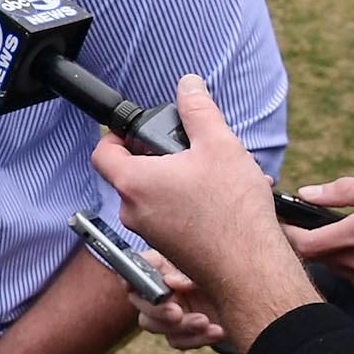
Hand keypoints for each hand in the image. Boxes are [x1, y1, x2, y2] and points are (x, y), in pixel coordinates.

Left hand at [91, 75, 319, 353]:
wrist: (250, 269)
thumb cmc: (232, 210)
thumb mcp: (219, 144)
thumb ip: (199, 110)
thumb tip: (188, 85)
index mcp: (134, 182)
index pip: (103, 152)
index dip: (115, 135)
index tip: (135, 130)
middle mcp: (132, 211)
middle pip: (133, 173)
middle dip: (162, 157)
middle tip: (192, 150)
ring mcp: (149, 234)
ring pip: (157, 195)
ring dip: (183, 181)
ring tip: (219, 176)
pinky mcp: (169, 249)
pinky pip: (171, 216)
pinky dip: (191, 204)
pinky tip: (225, 201)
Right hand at [129, 249, 231, 353]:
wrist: (262, 302)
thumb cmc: (239, 273)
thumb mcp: (214, 265)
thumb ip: (188, 271)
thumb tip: (170, 282)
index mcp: (165, 264)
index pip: (136, 266)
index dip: (130, 276)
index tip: (133, 285)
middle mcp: (164, 287)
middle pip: (139, 300)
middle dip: (156, 308)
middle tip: (177, 312)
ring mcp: (172, 310)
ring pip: (153, 324)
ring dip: (179, 326)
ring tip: (205, 322)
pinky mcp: (184, 332)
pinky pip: (176, 340)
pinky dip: (195, 339)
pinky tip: (217, 331)